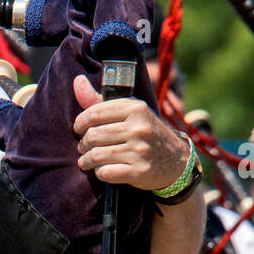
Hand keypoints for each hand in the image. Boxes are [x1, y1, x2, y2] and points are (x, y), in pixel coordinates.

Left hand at [72, 74, 190, 191]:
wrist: (176, 160)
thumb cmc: (146, 132)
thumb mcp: (129, 112)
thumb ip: (100, 101)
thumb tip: (78, 81)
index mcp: (136, 108)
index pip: (94, 113)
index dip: (81, 123)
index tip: (79, 128)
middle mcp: (139, 128)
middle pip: (93, 136)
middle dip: (83, 143)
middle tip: (83, 147)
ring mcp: (140, 151)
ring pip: (96, 155)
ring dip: (86, 160)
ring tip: (86, 160)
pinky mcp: (139, 172)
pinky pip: (105, 172)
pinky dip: (98, 172)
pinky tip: (101, 169)